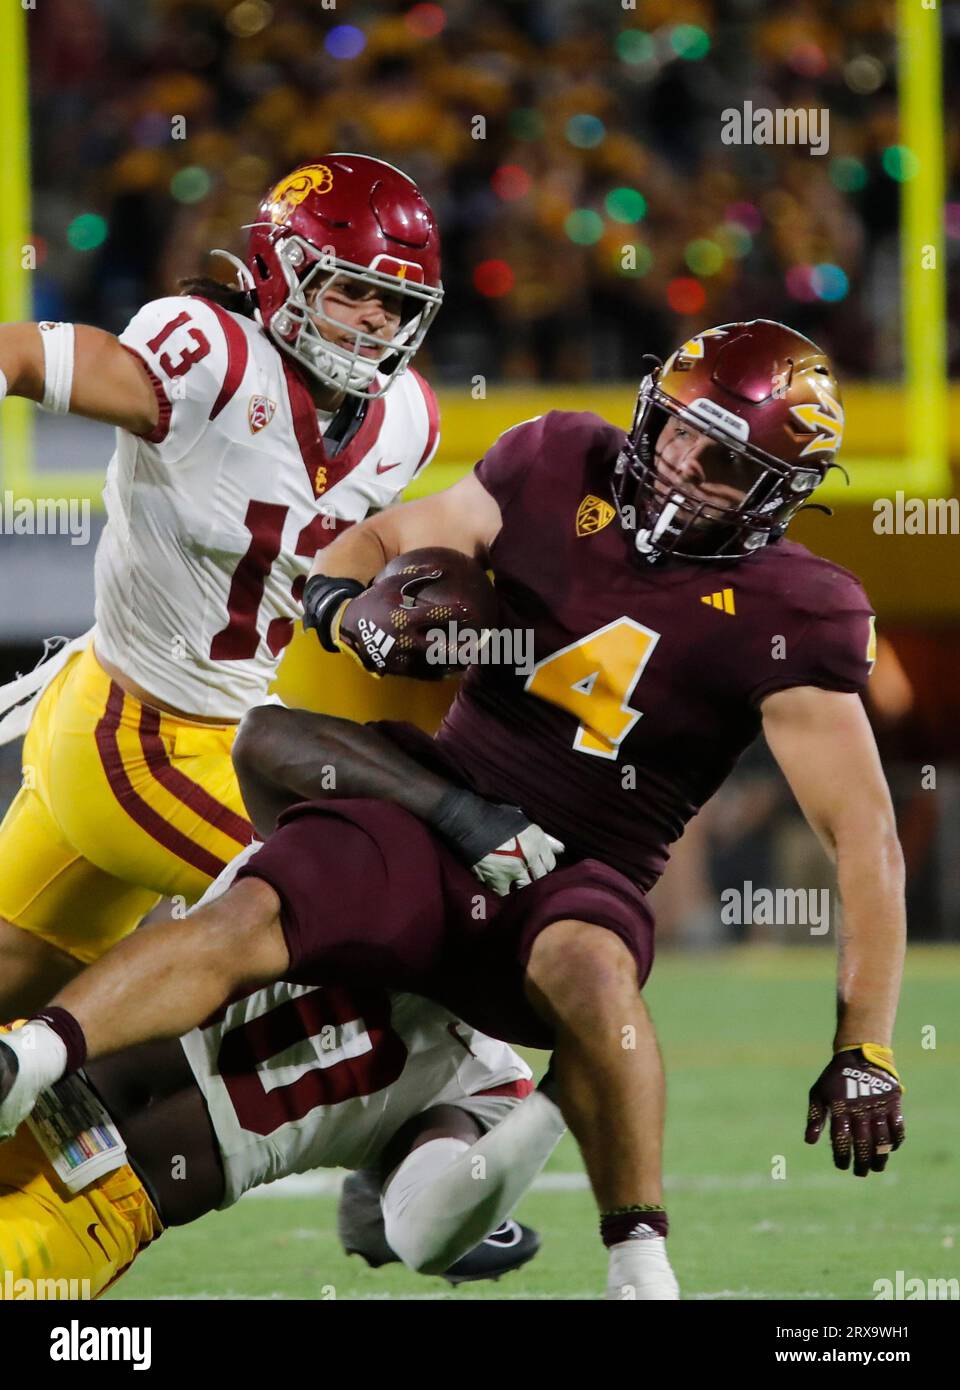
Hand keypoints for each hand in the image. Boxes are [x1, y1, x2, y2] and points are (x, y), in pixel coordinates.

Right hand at [428, 788, 564, 894]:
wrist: (469, 821)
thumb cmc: (497, 818)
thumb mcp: (524, 823)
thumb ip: (545, 839)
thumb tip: (562, 849)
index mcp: (536, 842)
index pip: (551, 863)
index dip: (543, 864)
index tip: (537, 864)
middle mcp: (528, 858)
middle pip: (540, 877)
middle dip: (535, 876)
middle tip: (526, 873)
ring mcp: (512, 871)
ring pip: (525, 887)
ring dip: (521, 884)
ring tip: (515, 881)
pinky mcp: (496, 880)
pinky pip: (505, 893)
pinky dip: (504, 890)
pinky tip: (501, 885)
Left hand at [805, 1045, 904, 1176]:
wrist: (860, 1055)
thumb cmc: (835, 1078)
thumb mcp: (818, 1093)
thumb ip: (815, 1118)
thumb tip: (809, 1142)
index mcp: (840, 1108)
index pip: (840, 1139)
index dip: (841, 1156)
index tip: (842, 1166)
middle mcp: (859, 1109)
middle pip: (862, 1144)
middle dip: (861, 1162)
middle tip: (860, 1172)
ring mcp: (878, 1107)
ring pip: (882, 1140)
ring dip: (879, 1158)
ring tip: (876, 1168)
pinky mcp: (894, 1104)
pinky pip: (898, 1128)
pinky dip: (896, 1141)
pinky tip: (890, 1149)